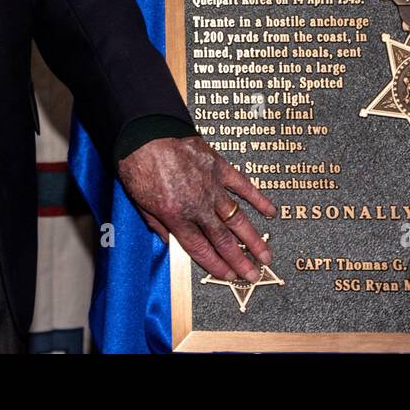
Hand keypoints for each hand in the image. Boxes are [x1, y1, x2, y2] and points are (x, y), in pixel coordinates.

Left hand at [117, 134, 276, 281]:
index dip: (216, 265)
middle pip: (222, 239)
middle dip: (240, 260)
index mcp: (177, 216)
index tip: (230, 277)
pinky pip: (242, 186)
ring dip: (252, 239)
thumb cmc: (139, 166)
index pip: (200, 249)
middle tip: (255, 275)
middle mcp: (198, 206)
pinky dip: (258, 199)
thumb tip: (169, 242)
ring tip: (266, 255)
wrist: (146, 132)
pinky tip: (270, 212)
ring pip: (236, 218)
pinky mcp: (218, 166)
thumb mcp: (140, 202)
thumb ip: (157, 225)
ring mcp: (211, 186)